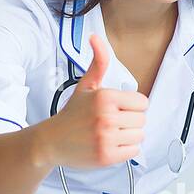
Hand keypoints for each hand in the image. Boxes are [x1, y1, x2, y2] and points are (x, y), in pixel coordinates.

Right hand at [42, 34, 147, 168]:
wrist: (51, 141)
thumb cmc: (72, 113)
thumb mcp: (86, 85)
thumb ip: (99, 62)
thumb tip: (95, 37)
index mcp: (105, 97)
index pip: (142, 102)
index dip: (132, 106)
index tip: (119, 109)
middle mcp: (106, 117)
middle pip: (142, 119)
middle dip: (130, 121)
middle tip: (113, 123)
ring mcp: (106, 138)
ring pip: (139, 136)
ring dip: (129, 136)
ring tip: (111, 134)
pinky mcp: (107, 156)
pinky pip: (133, 151)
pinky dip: (125, 150)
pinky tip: (110, 144)